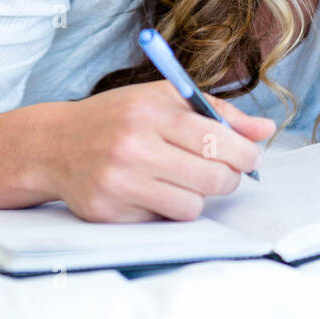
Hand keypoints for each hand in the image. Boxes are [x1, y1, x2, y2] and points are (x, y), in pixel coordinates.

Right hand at [45, 80, 274, 222]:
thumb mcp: (163, 98)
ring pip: (192, 206)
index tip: (250, 158)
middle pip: (212, 178)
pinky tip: (152, 190)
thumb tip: (265, 130)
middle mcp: (133, 147)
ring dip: (197, 196)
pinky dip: (167, 208)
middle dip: (228, 178)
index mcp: (151, 112)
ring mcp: (119, 183)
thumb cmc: (118, 117)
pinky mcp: (108, 212)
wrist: (54, 144)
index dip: (244, 154)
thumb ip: (217, 111)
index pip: (217, 139)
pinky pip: (163, 220)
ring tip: (183, 179)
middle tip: (224, 173)